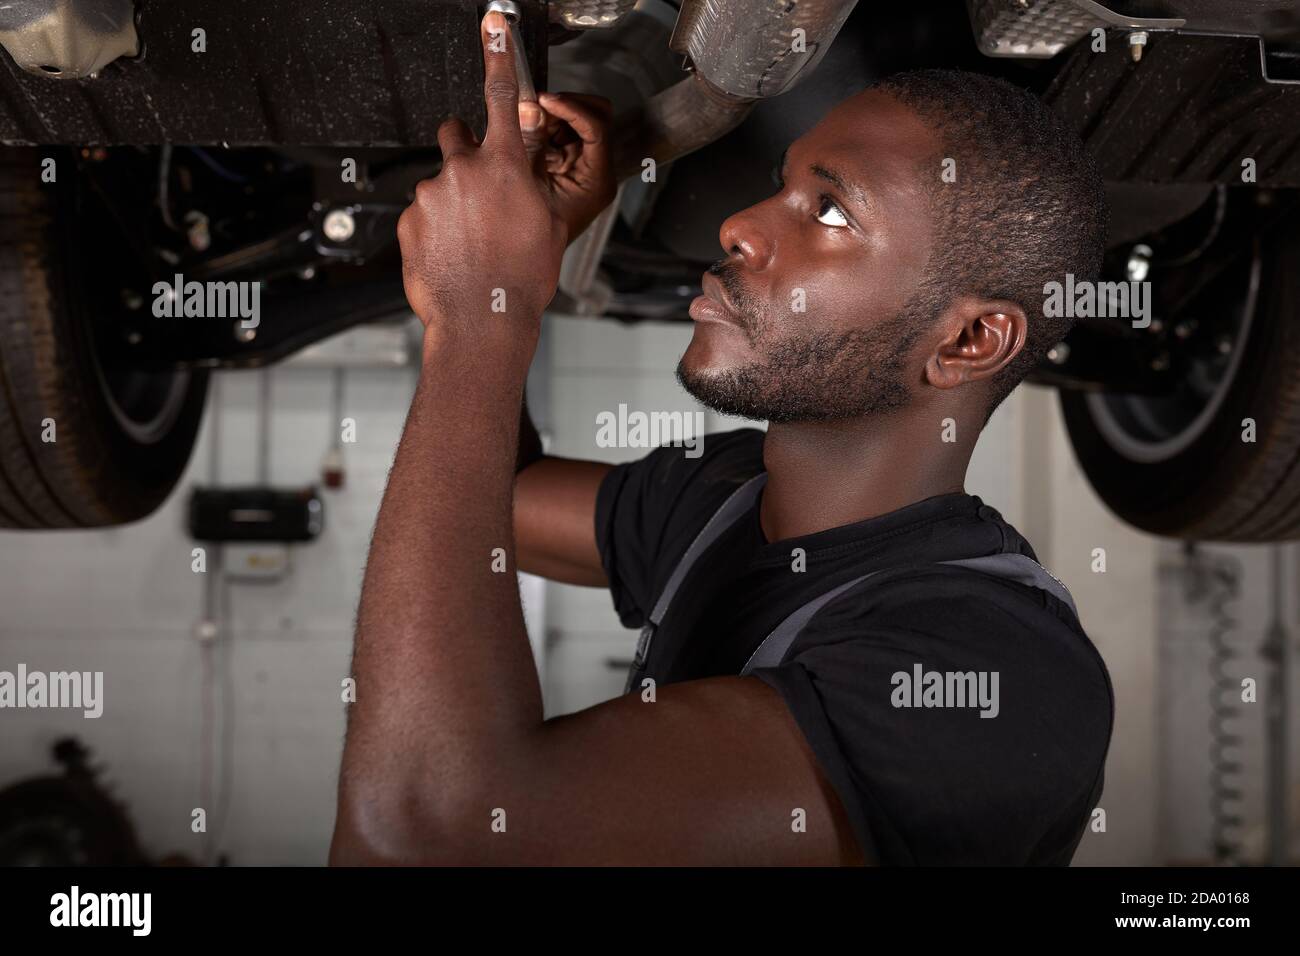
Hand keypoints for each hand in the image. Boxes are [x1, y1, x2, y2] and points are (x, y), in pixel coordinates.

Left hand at [396, 11, 565, 354]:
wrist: (481, 321)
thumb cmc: (519, 281)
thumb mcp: (546, 226)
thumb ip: (528, 187)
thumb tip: (516, 178)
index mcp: (504, 167)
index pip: (503, 95)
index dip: (499, 53)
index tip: (494, 22)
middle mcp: (463, 171)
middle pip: (456, 135)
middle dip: (465, 152)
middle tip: (478, 190)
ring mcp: (431, 194)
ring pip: (440, 181)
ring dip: (452, 200)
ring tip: (470, 242)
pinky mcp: (409, 219)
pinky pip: (422, 212)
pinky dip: (435, 228)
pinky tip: (452, 254)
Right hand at [520, 92, 616, 240]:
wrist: (529, 253)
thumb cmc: (533, 231)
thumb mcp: (528, 183)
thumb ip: (530, 143)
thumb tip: (529, 108)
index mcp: (598, 180)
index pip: (597, 129)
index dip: (571, 108)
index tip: (545, 100)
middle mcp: (598, 170)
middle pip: (595, 116)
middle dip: (564, 108)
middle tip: (536, 109)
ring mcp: (585, 164)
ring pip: (577, 120)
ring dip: (552, 116)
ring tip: (529, 127)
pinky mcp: (570, 161)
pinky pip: (562, 131)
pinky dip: (545, 126)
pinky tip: (531, 138)